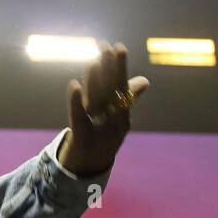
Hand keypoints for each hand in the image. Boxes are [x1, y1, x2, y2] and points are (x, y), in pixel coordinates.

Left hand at [57, 41, 148, 176]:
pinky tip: (73, 85)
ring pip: (98, 102)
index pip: (121, 87)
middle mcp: (114, 123)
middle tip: (104, 46)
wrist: (87, 172)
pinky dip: (76, 101)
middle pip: (112, 92)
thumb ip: (128, 99)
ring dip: (96, 81)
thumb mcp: (116, 121)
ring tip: (93, 61)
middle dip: (109, 69)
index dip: (120, 68)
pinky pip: (78, 118)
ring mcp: (99, 132)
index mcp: (121, 116)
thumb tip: (144, 81)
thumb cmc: (101, 141)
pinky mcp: (82, 139)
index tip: (117, 46)